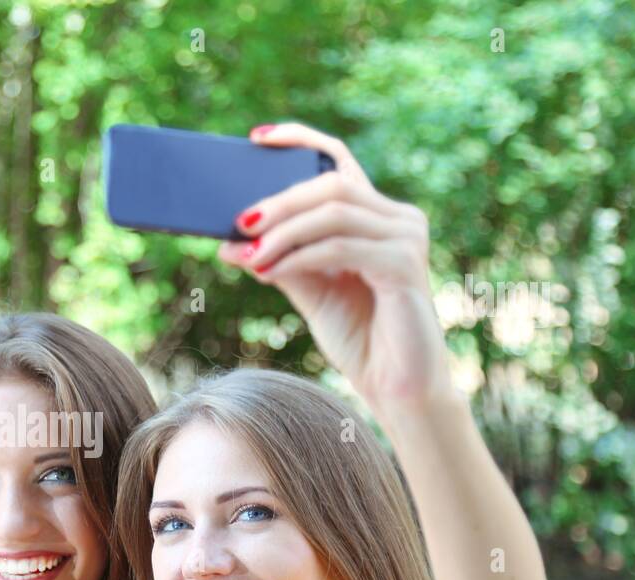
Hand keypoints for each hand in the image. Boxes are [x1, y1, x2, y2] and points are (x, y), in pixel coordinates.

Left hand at [219, 122, 453, 415]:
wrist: (397, 387)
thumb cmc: (359, 336)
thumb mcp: (309, 291)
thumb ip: (278, 260)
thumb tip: (228, 241)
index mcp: (377, 216)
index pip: (339, 161)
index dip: (301, 139)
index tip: (257, 138)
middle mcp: (398, 218)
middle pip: (330, 183)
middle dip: (278, 201)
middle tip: (239, 222)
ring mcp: (406, 238)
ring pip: (334, 212)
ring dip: (283, 231)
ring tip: (249, 254)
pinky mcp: (404, 266)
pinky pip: (340, 248)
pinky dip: (299, 257)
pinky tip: (270, 271)